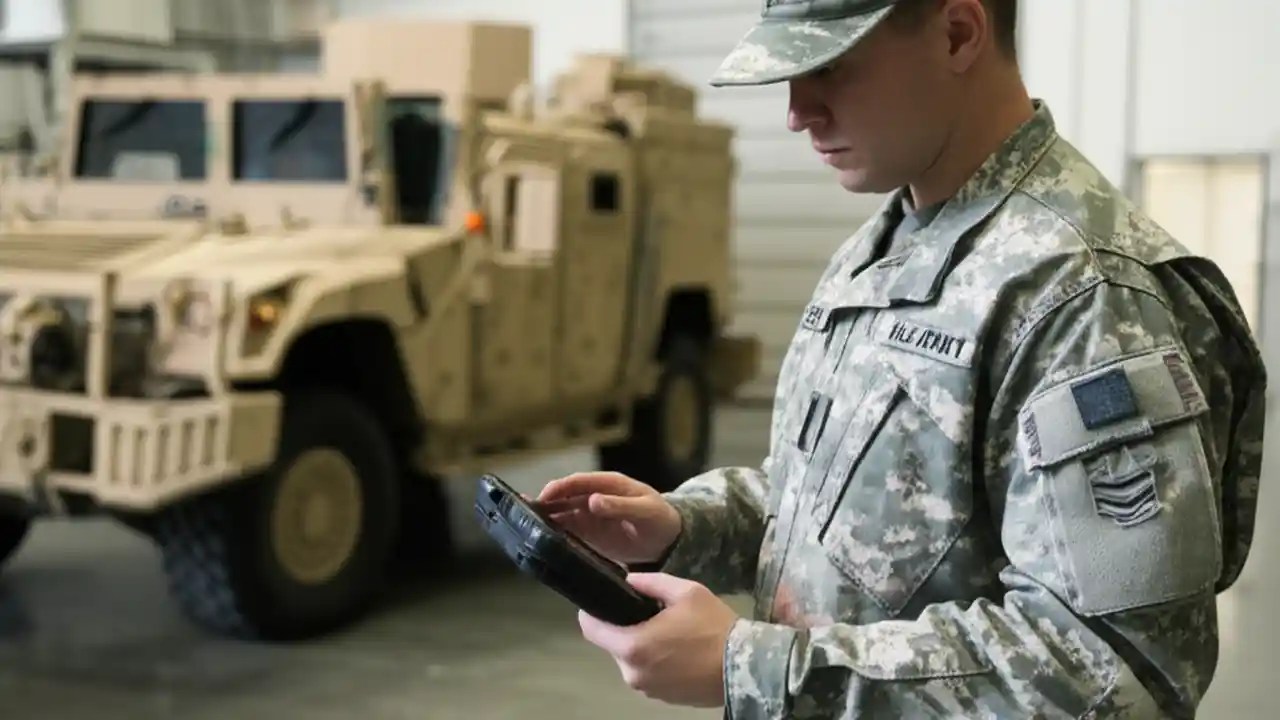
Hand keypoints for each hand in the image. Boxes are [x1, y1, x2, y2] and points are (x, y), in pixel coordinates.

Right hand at [536, 472, 681, 565]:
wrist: (669, 540)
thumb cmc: (660, 519)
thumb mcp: (645, 511)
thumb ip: (620, 506)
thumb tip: (593, 500)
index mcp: (608, 485)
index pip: (578, 482)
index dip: (559, 488)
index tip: (542, 497)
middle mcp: (594, 497)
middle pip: (563, 498)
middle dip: (544, 504)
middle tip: (523, 514)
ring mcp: (590, 516)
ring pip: (561, 515)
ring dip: (544, 520)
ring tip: (525, 529)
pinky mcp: (589, 534)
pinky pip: (568, 532)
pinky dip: (554, 535)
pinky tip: (540, 542)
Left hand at [579, 573, 737, 707]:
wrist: (746, 666)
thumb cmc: (714, 626)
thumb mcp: (686, 592)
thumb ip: (651, 581)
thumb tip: (629, 579)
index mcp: (632, 646)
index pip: (590, 629)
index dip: (591, 613)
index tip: (601, 601)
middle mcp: (632, 673)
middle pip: (613, 644)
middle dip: (625, 628)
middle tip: (650, 614)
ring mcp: (647, 690)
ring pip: (631, 660)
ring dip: (642, 646)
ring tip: (669, 633)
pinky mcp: (662, 700)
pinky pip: (648, 674)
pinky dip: (656, 662)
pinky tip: (678, 652)